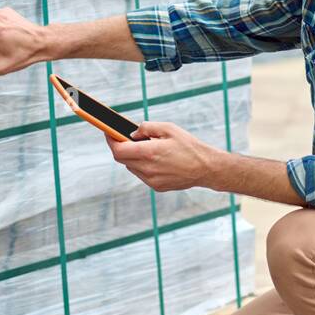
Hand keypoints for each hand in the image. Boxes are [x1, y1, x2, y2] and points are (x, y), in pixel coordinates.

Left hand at [103, 120, 217, 191]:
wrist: (205, 168)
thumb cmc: (189, 146)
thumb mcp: (168, 128)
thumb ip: (146, 127)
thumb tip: (132, 133)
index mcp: (149, 153)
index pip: (118, 149)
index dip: (110, 140)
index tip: (108, 132)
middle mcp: (147, 169)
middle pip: (122, 159)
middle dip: (120, 147)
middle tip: (122, 136)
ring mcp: (151, 180)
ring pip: (130, 167)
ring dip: (131, 157)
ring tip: (143, 147)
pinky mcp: (156, 187)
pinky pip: (141, 174)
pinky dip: (141, 165)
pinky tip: (153, 159)